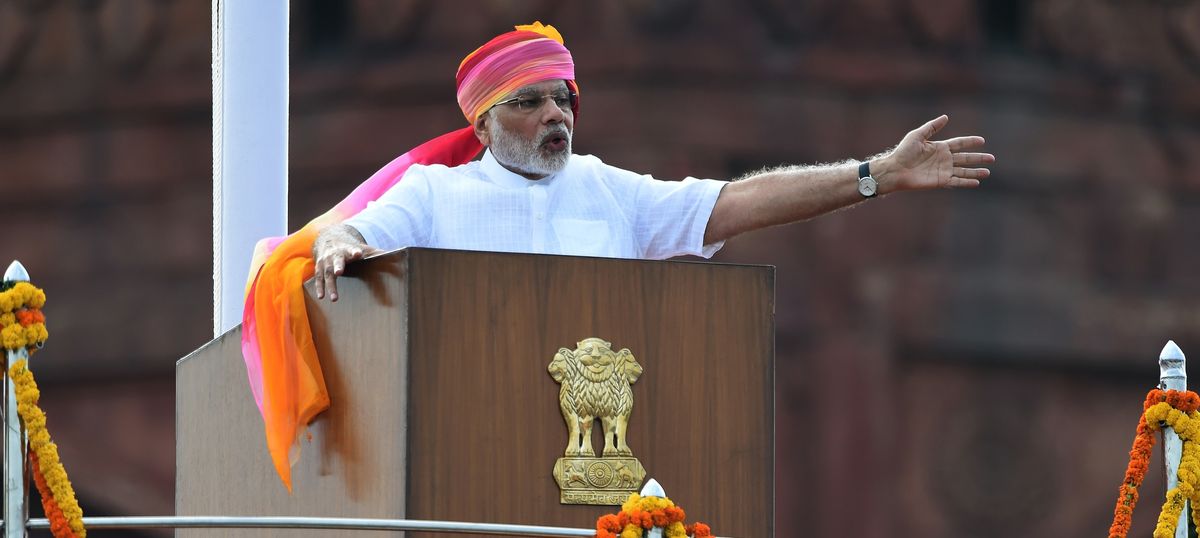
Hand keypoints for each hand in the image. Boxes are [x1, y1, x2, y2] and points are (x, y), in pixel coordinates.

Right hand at [312, 225, 380, 301]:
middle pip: (336, 260)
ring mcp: (326, 261)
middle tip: (339, 272)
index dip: (355, 251)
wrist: (329, 239)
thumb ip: (378, 254)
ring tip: (334, 298)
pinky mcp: (319, 267)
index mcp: (348, 249)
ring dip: (330, 285)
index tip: (358, 253)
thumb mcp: (363, 249)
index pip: (352, 249)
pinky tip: (321, 297)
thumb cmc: (351, 248)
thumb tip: (398, 258)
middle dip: (337, 266)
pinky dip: (320, 287)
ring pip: (326, 273)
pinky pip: (318, 278)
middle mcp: (336, 254)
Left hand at [874, 115, 993, 193]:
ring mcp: (943, 171)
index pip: (959, 144)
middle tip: (992, 158)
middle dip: (978, 158)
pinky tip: (976, 182)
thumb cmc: (904, 151)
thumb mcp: (917, 135)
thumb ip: (932, 127)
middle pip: (965, 158)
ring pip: (963, 171)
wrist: (895, 169)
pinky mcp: (940, 181)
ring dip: (975, 171)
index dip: (970, 142)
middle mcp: (943, 159)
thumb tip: (946, 117)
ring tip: (988, 172)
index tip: (982, 141)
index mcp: (939, 147)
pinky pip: (956, 182)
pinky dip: (966, 182)